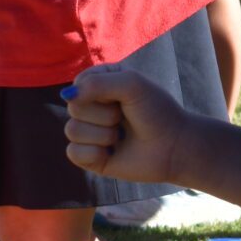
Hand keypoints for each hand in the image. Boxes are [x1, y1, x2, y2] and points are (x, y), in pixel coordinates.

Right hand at [63, 66, 189, 184]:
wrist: (174, 147)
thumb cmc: (157, 112)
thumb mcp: (131, 84)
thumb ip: (97, 83)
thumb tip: (66, 96)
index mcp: (100, 84)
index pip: (79, 83)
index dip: (98, 91)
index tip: (123, 96)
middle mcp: (92, 107)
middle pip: (73, 107)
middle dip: (103, 115)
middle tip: (124, 118)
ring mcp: (90, 132)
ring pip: (72, 130)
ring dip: (102, 135)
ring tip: (121, 136)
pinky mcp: (90, 157)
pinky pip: (73, 153)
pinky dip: (94, 153)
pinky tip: (112, 153)